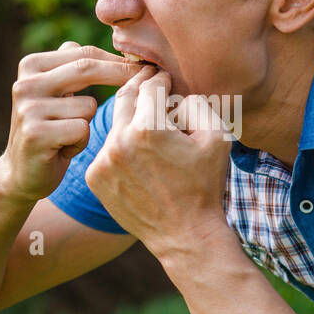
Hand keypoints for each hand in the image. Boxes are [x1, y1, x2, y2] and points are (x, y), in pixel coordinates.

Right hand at [0, 41, 142, 201]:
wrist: (22, 173)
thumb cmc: (52, 129)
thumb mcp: (59, 92)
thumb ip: (74, 65)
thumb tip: (113, 39)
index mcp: (31, 65)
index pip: (83, 54)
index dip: (117, 60)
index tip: (146, 65)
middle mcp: (25, 83)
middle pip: (86, 69)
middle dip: (122, 74)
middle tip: (149, 78)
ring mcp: (28, 108)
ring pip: (88, 106)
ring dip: (89, 123)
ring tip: (70, 135)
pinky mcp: (35, 134)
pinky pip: (81, 130)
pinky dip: (81, 142)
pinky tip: (64, 149)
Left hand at [84, 66, 234, 260]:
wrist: (185, 235)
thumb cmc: (205, 185)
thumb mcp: (217, 136)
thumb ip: (195, 102)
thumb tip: (173, 92)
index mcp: (148, 129)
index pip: (149, 85)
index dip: (160, 78)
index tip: (164, 78)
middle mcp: (118, 142)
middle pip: (125, 98)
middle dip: (140, 88)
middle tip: (151, 85)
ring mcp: (103, 161)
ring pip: (115, 124)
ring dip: (132, 121)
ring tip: (152, 132)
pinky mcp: (95, 177)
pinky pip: (107, 149)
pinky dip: (121, 147)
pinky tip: (140, 159)